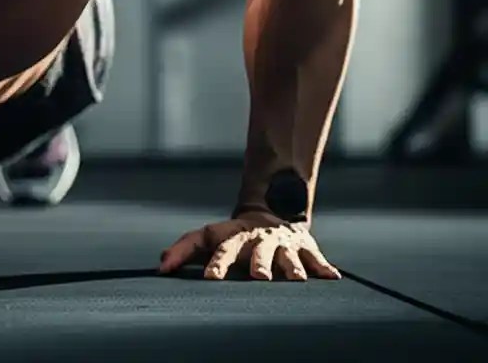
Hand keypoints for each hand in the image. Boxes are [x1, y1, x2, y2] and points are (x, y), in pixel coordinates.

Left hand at [158, 211, 341, 281]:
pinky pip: (316, 259)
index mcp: (234, 237)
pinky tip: (332, 278)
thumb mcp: (210, 237)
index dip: (216, 262)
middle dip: (259, 263)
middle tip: (259, 276)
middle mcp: (258, 240)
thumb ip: (184, 249)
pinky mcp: (305, 248)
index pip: (222, 248)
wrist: (271, 212)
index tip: (210, 278)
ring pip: (287, 256)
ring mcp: (283, 243)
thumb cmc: (234, 235)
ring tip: (296, 279)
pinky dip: (323, 267)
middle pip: (257, 252)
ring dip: (292, 267)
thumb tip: (161, 266)